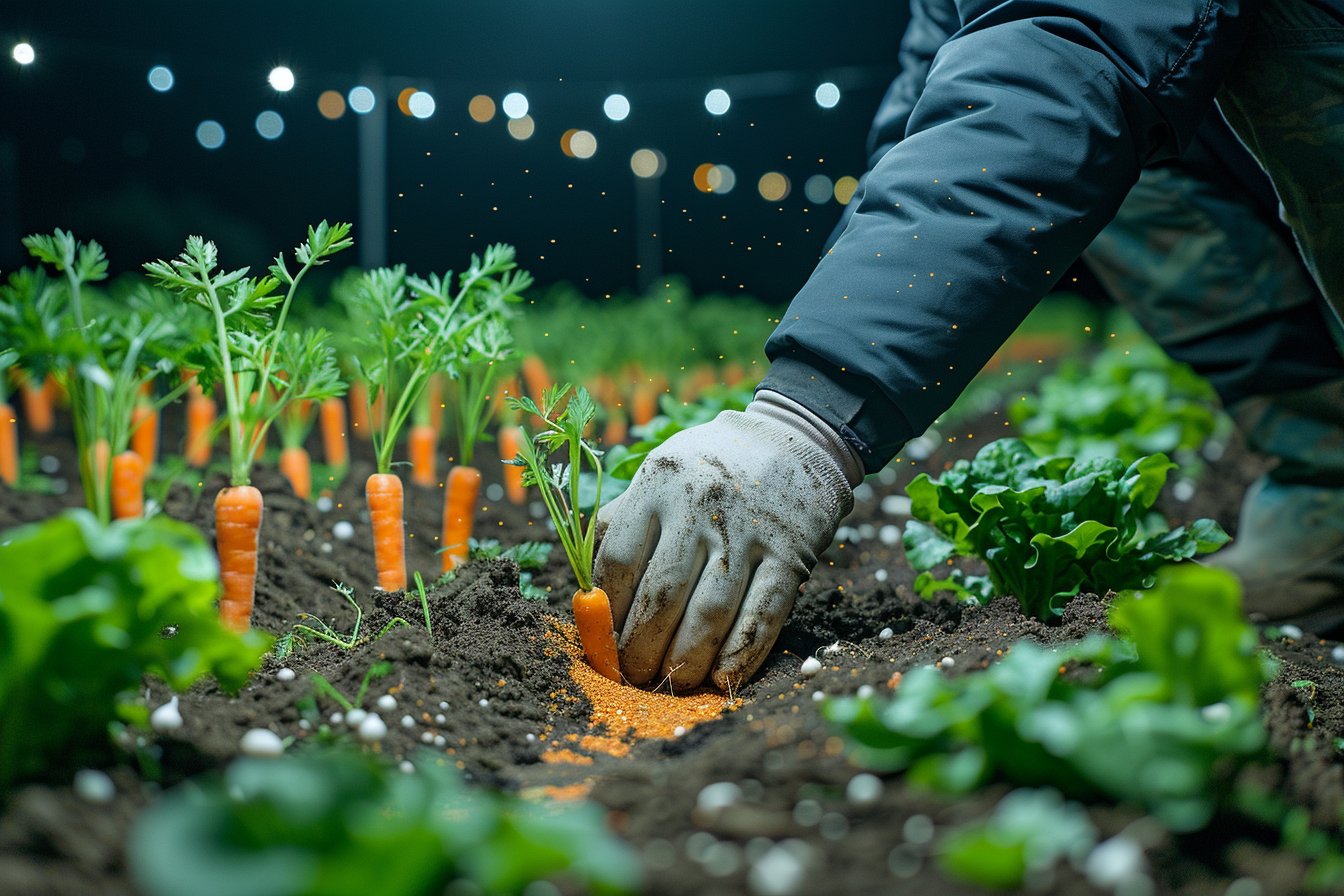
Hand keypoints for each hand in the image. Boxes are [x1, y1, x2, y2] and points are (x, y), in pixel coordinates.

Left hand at [594, 392, 857, 690]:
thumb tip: (590, 589)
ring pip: (711, 611)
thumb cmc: (709, 467)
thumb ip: (624, 522)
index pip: (620, 560)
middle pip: (663, 594)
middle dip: (642, 647)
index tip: (604, 642)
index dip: (607, 611)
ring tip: (672, 681)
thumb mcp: (658, 474)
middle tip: (634, 675)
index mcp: (658, 486)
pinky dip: (741, 654)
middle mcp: (700, 508)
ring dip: (687, 658)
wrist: (793, 441)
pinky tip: (723, 678)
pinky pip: (762, 615)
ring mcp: (747, 533)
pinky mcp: (789, 555)